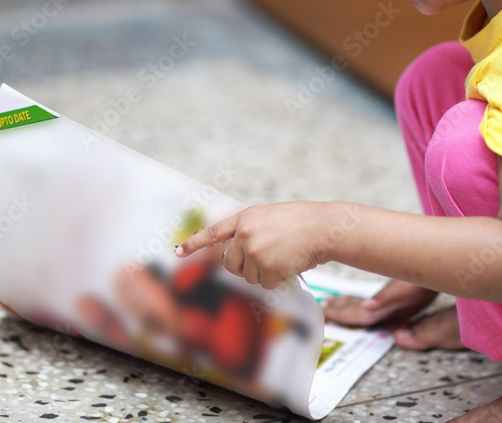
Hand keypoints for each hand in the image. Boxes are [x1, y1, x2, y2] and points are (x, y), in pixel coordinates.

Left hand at [175, 201, 333, 289]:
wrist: (322, 227)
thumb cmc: (302, 222)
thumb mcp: (270, 218)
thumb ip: (250, 231)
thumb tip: (238, 255)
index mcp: (245, 218)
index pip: (214, 232)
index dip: (195, 243)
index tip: (179, 252)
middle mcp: (244, 233)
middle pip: (230, 264)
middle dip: (244, 268)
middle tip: (265, 260)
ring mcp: (254, 250)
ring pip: (249, 276)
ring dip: (266, 273)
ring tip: (283, 256)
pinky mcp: (265, 266)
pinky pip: (265, 283)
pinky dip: (278, 280)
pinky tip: (289, 264)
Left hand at [322, 279, 436, 326]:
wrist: (447, 272)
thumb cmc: (427, 277)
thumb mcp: (410, 283)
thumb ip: (390, 296)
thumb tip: (368, 307)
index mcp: (391, 308)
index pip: (361, 317)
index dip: (342, 316)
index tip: (325, 312)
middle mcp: (391, 309)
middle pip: (360, 315)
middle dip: (340, 312)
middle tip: (322, 307)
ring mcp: (395, 305)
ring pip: (365, 309)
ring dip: (347, 306)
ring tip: (330, 303)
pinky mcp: (399, 298)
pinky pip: (372, 304)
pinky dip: (358, 301)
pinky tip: (349, 297)